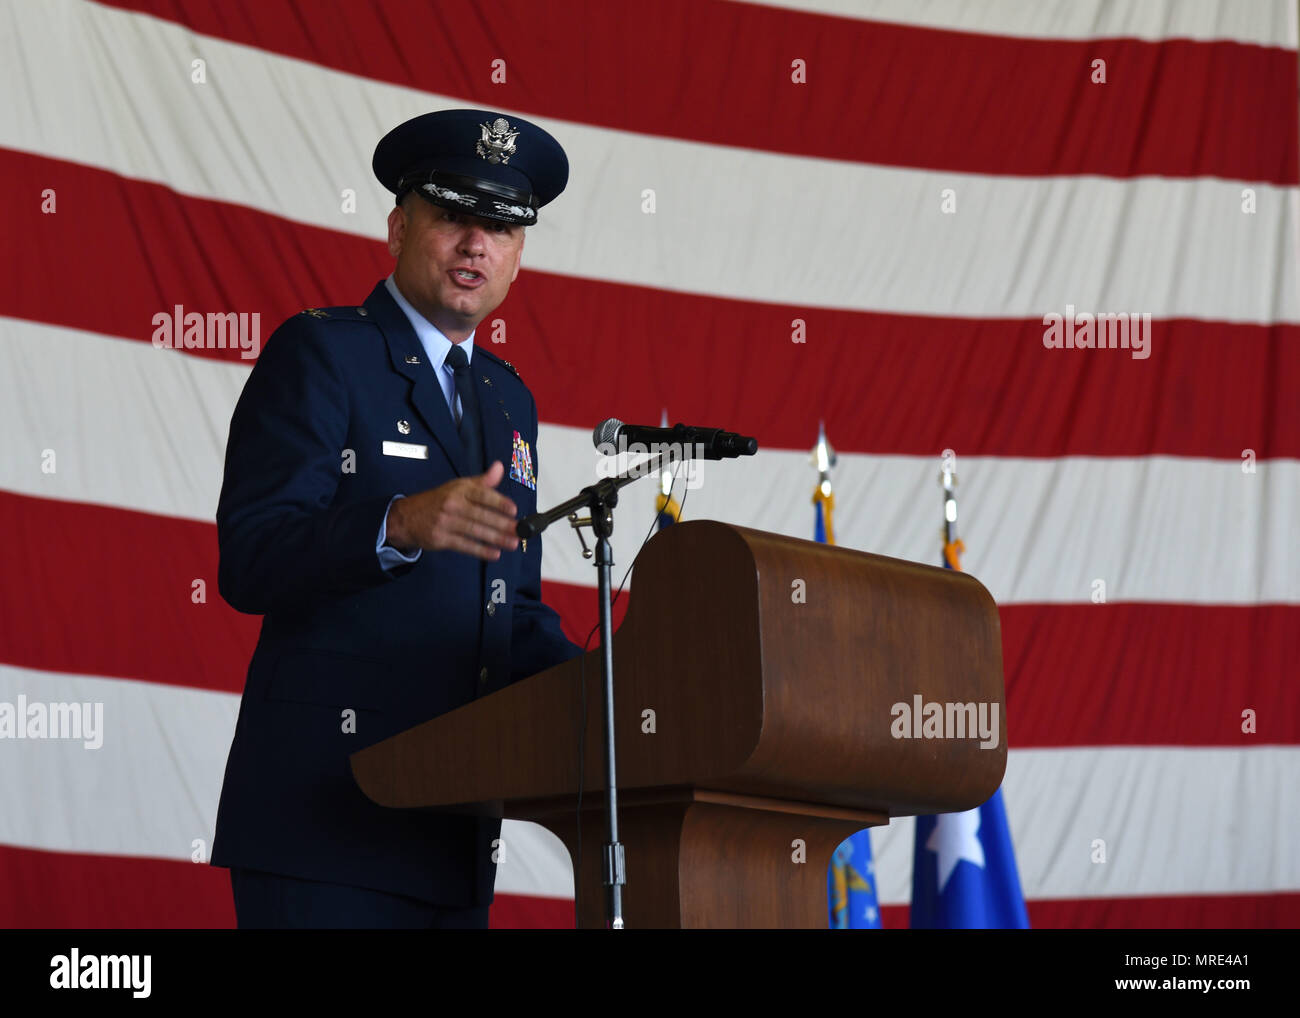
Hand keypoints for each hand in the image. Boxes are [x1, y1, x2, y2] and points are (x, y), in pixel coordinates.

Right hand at [385, 461, 519, 559]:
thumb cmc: (438, 501)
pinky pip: (463, 545)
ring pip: (474, 530)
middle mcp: (452, 504)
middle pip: (480, 514)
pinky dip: (479, 550)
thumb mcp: (458, 486)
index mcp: (459, 490)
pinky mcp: (440, 538)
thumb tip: (499, 467)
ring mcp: (445, 522)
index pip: (481, 494)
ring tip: (512, 543)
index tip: (513, 509)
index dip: (498, 502)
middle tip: (519, 531)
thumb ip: (482, 481)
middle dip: (502, 524)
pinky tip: (494, 553)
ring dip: (495, 538)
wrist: (406, 517)